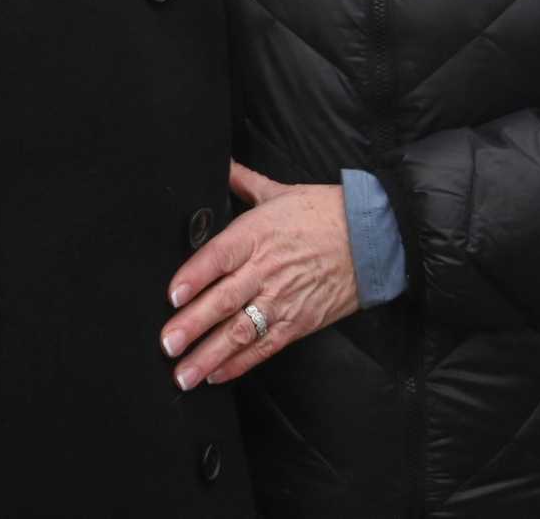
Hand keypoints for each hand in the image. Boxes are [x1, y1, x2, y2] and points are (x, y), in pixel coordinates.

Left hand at [158, 162, 360, 388]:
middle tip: (167, 345)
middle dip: (191, 326)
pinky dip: (241, 364)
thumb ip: (242, 181)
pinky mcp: (298, 323)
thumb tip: (220, 164)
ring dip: (209, 355)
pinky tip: (217, 375)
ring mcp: (282, 300)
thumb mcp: (277, 191)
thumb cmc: (323, 212)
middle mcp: (265, 271)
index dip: (193, 278)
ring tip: (185, 374)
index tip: (172, 297)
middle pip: (223, 301)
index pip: (217, 258)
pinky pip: (265, 347)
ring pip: (240, 332)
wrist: (372, 237)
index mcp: (255, 236)